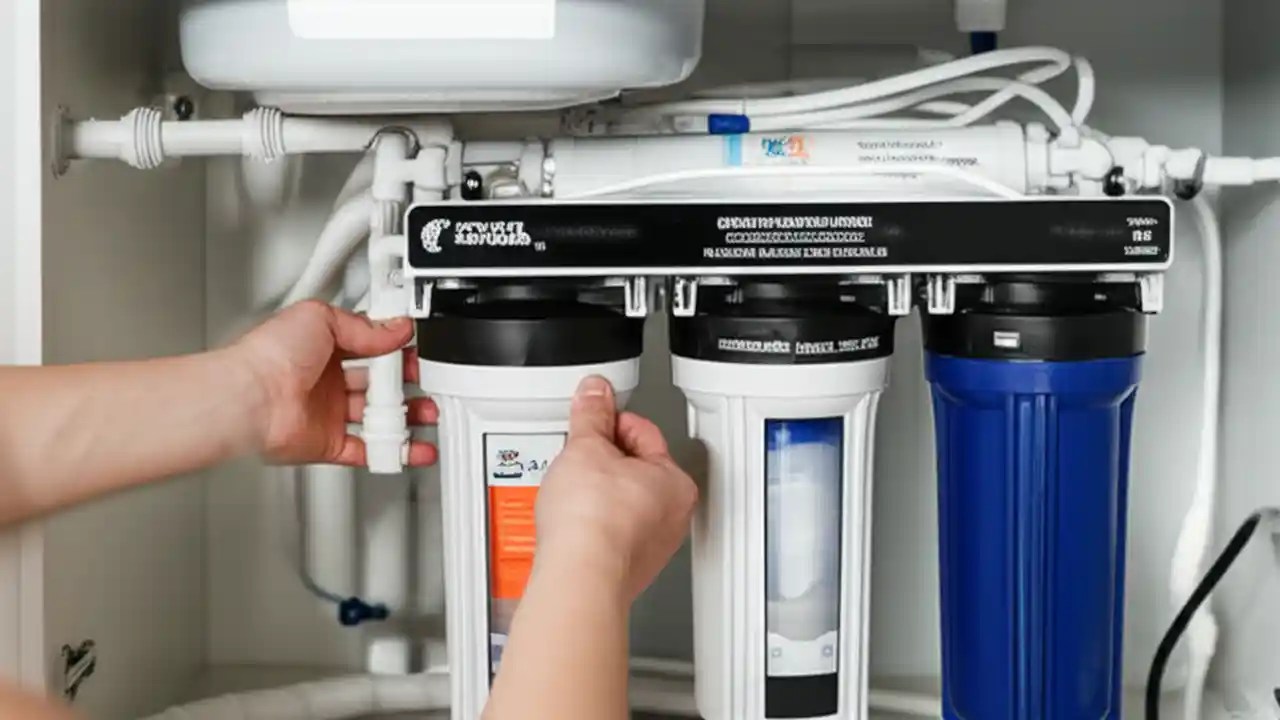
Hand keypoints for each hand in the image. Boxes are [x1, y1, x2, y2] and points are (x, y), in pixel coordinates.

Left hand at [230, 300, 437, 466]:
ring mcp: (328, 413)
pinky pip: (368, 450)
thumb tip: (395, 328)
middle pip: (378, 384)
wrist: (250, 397)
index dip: (395, 349)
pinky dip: (393, 452)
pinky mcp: (329, 443)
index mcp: (323, 347)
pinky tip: (413, 448)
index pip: (370, 347)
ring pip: (378, 418)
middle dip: (407, 384)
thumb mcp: (321, 317)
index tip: (415, 349)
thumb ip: (364, 325)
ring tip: (428, 413)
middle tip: (426, 381)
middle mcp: (326, 381)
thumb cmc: (270, 354)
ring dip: (407, 417)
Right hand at [535, 376, 697, 600]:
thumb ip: (591, 415)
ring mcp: (651, 546)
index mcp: (676, 481)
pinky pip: (610, 533)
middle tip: (576, 458)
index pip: (643, 433)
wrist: (579, 576)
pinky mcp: (628, 567)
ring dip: (596, 493)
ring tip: (573, 494)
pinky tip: (574, 523)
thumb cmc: (594, 521)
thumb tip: (595, 393)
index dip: (609, 421)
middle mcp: (672, 516)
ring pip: (622, 503)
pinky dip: (593, 524)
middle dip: (602, 459)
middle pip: (634, 468)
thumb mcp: (585, 448)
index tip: (590, 419)